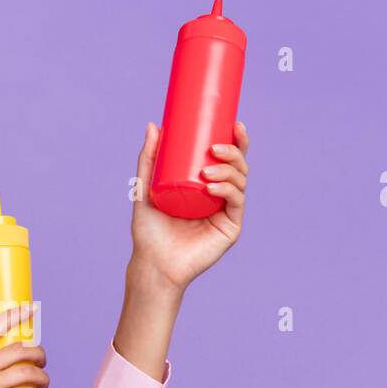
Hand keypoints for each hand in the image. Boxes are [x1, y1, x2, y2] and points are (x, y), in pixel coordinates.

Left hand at [129, 120, 249, 292]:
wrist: (153, 264)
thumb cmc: (149, 231)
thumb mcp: (146, 189)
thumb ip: (148, 159)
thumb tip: (153, 125)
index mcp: (207, 186)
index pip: (227, 159)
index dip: (236, 140)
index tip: (234, 123)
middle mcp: (221, 197)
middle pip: (239, 167)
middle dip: (235, 152)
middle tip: (215, 148)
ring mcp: (227, 212)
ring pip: (240, 182)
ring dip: (229, 171)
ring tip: (207, 171)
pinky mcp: (230, 228)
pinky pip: (236, 203)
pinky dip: (228, 191)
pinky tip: (214, 187)